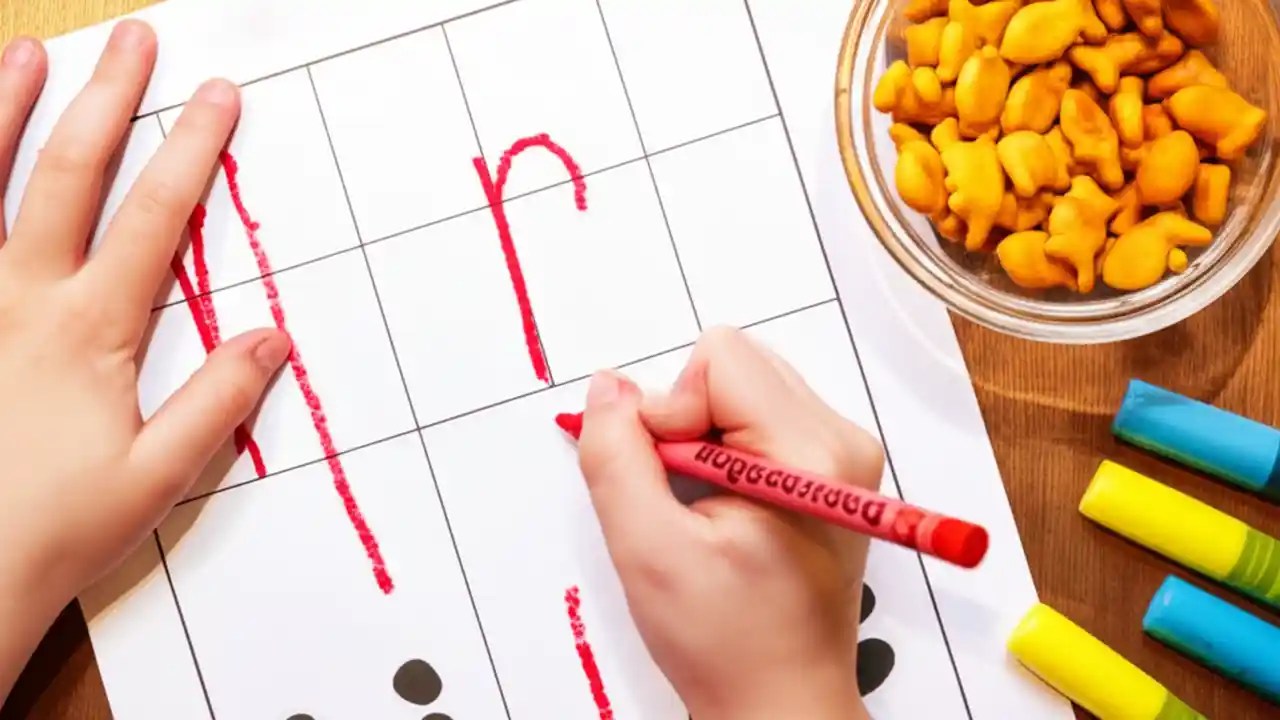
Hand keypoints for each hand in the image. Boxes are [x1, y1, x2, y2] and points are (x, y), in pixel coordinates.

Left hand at [0, 22, 288, 701]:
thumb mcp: (156, 476)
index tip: (217, 98)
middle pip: (69, 175)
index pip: (152, 218)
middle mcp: (20, 300)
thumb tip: (272, 338)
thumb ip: (216, 403)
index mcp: (87, 331)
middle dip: (108, 101)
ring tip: (25, 56)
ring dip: (6, 113)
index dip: (191, 151)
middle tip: (135, 41)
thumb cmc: (53, 525)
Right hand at [576, 327, 882, 719]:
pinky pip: (760, 416)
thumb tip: (609, 386)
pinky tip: (724, 506)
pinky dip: (724, 447)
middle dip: (688, 417)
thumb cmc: (729, 644)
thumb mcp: (649, 551)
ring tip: (706, 504)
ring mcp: (842, 455)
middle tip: (684, 491)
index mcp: (809, 454)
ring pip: (744, 385)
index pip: (721, 357)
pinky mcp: (831, 469)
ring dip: (704, 434)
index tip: (666, 476)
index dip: (669, 408)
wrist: (782, 703)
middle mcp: (841, 442)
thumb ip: (616, 455)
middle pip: (736, 363)